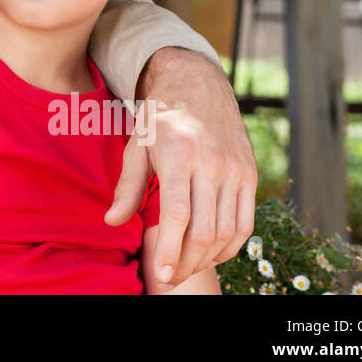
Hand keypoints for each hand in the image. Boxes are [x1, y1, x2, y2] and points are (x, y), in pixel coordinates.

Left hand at [104, 46, 256, 287]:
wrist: (198, 83)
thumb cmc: (161, 117)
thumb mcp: (137, 145)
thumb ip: (127, 187)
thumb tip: (111, 222)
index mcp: (179, 154)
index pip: (178, 214)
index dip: (170, 248)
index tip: (161, 273)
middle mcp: (212, 163)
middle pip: (204, 230)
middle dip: (185, 262)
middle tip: (167, 278)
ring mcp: (236, 169)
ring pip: (227, 231)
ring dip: (206, 258)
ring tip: (184, 268)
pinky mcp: (250, 174)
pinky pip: (245, 222)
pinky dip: (230, 245)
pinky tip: (210, 253)